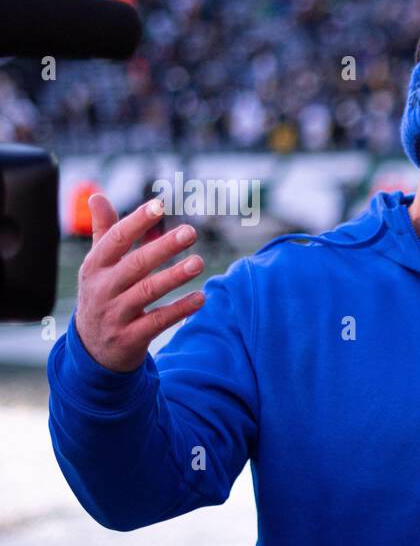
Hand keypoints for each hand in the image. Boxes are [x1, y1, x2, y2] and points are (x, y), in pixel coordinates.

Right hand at [73, 194, 205, 372]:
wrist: (93, 350)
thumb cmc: (103, 295)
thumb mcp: (98, 265)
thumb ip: (103, 232)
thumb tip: (96, 196)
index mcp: (95, 266)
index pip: (115, 239)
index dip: (136, 221)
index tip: (160, 205)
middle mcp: (102, 288)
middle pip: (135, 264)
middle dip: (163, 247)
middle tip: (191, 232)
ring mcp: (115, 314)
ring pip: (147, 292)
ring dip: (174, 276)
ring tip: (199, 262)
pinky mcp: (130, 338)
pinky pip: (157, 321)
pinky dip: (179, 309)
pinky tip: (201, 298)